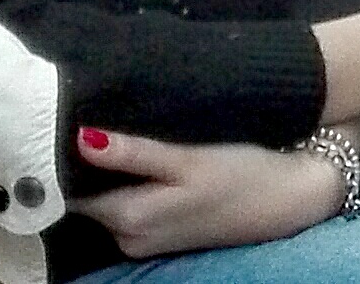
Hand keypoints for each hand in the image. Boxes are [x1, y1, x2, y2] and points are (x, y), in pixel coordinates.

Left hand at [74, 128, 344, 258]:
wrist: (295, 198)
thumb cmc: (244, 173)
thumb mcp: (189, 158)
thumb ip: (134, 154)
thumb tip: (79, 139)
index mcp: (127, 218)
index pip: (71, 190)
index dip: (64, 159)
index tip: (66, 125)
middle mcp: (127, 238)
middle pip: (87, 198)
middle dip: (89, 167)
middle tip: (96, 120)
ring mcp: (145, 241)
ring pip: (109, 202)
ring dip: (112, 176)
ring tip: (121, 135)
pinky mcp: (163, 235)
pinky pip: (129, 208)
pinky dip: (132, 187)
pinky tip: (147, 162)